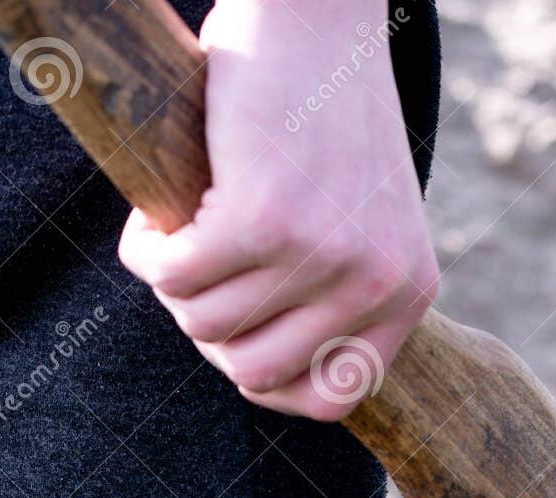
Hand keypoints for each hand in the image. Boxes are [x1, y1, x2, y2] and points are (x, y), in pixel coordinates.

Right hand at [118, 0, 437, 420]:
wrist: (318, 6)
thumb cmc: (328, 107)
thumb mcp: (363, 215)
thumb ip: (339, 288)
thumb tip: (261, 368)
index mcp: (409, 293)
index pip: (330, 400)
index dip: (268, 381)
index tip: (239, 337)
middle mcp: (376, 284)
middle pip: (253, 372)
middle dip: (208, 333)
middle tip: (196, 276)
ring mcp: (323, 256)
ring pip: (204, 326)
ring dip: (171, 285)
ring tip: (174, 234)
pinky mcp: (263, 218)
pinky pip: (176, 276)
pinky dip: (146, 252)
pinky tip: (150, 220)